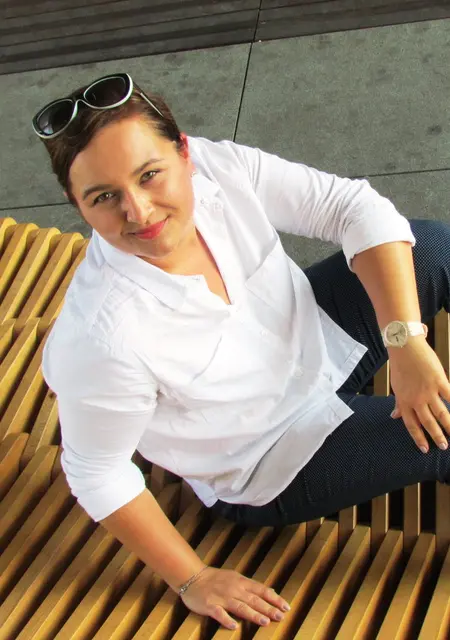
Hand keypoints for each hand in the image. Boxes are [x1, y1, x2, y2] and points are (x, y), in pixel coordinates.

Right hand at [180, 566, 289, 629]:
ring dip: (253, 614)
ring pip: (239, 606)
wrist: (193, 576)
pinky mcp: (210, 605)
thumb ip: (252, 586)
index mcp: (240, 582)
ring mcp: (221, 597)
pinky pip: (219, 613)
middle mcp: (233, 589)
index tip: (286, 607)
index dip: (274, 599)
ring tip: (265, 621)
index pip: (261, 590)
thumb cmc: (215, 578)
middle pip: (253, 599)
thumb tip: (271, 591)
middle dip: (268, 608)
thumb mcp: (236, 577)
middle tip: (280, 616)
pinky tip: (234, 626)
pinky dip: (227, 619)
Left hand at [389, 338, 449, 452]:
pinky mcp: (439, 381)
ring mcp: (429, 391)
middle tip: (444, 446)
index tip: (425, 449)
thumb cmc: (400, 367)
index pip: (412, 425)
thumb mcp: (396, 387)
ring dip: (449, 426)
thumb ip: (399, 403)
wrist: (405, 348)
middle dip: (437, 436)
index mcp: (405, 402)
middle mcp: (416, 399)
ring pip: (442, 413)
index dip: (418, 438)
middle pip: (428, 422)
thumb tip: (394, 416)